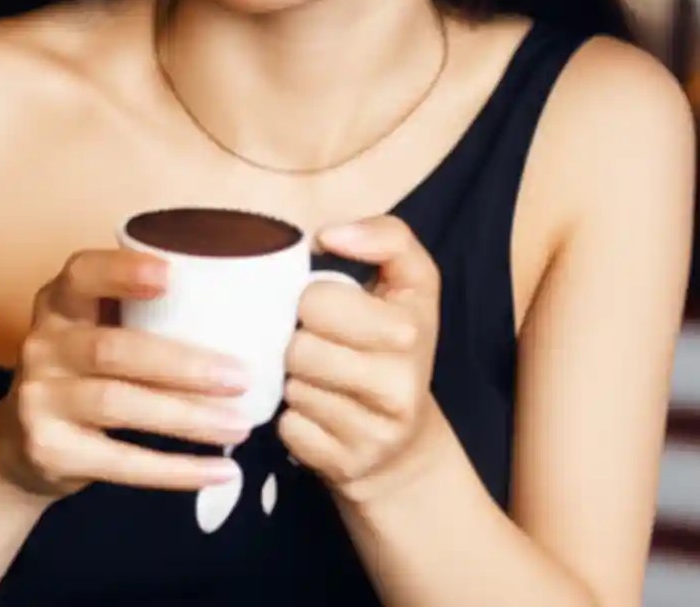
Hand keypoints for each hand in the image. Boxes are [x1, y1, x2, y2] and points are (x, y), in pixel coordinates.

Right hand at [0, 249, 248, 499]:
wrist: (20, 443)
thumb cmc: (84, 374)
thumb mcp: (94, 331)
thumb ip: (143, 316)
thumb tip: (248, 316)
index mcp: (60, 304)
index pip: (82, 275)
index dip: (122, 271)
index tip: (171, 275)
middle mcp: (43, 345)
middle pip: (112, 349)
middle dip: (182, 364)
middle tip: (240, 377)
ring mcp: (40, 399)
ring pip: (118, 403)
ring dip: (187, 417)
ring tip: (238, 426)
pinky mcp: (48, 449)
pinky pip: (120, 461)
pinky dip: (175, 470)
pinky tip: (219, 470)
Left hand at [279, 215, 442, 504]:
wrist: (403, 444)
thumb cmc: (393, 347)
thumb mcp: (408, 283)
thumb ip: (384, 237)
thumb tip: (330, 234)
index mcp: (412, 326)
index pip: (317, 299)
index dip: (313, 302)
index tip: (331, 311)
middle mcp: (401, 382)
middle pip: (299, 348)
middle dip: (299, 343)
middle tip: (319, 348)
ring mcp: (375, 431)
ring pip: (292, 388)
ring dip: (294, 382)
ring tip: (320, 381)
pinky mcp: (346, 464)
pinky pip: (287, 428)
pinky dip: (293, 420)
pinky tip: (318, 417)